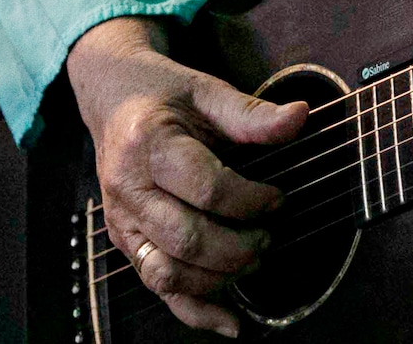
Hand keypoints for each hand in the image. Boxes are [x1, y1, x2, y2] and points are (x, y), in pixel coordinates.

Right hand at [66, 17, 309, 336]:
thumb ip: (252, 113)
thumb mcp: (207, 91)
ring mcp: (123, 221)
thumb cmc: (163, 94)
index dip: (250, 201)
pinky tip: (231, 323)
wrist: (111, 97)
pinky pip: (157, 287)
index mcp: (148, 144)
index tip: (277, 199)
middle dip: (239, 247)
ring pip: (169, 272)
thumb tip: (301, 118)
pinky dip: (195, 311)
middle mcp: (128, 188)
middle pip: (188, 238)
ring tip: (254, 259)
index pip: (206, 187)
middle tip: (269, 235)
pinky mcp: (125, 242)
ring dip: (220, 277)